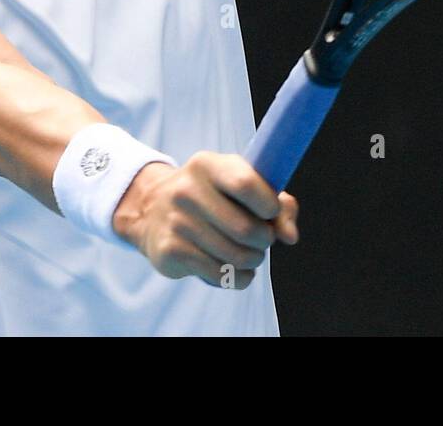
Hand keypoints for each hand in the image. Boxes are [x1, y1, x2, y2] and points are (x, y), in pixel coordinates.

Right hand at [112, 152, 298, 289]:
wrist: (153, 210)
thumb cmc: (213, 197)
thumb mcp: (242, 187)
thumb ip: (278, 206)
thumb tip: (289, 236)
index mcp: (207, 165)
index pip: (246, 184)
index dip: (269, 205)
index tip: (271, 212)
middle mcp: (186, 190)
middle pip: (246, 228)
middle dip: (265, 240)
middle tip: (262, 238)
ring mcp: (175, 222)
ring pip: (236, 256)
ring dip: (254, 260)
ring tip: (249, 253)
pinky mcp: (169, 251)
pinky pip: (221, 275)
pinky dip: (239, 277)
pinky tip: (234, 268)